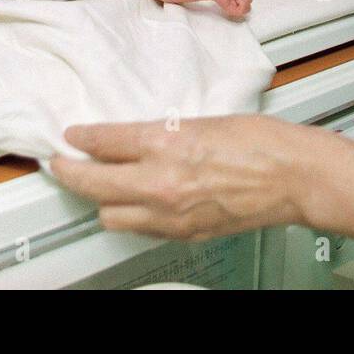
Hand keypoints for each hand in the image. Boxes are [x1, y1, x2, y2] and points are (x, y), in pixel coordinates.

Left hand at [50, 115, 324, 240]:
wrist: (293, 176)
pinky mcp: (184, 232)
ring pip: (108, 214)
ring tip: (96, 186)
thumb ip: (162, 132)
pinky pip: (139, 228)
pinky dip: (130, 215)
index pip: (103, 141)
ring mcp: (170, 213)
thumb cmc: (261, 142)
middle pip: (91, 184)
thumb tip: (134, 137)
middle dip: (69, 172)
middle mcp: (161, 181)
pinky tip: (132, 203)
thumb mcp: (202, 120)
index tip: (71, 136)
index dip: (80, 138)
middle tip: (60, 163)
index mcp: (165, 143)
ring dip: (99, 199)